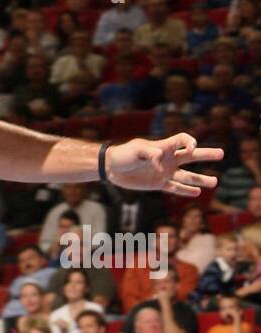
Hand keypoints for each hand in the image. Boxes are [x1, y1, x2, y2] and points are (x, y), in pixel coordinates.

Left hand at [106, 132, 222, 196]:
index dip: (190, 142)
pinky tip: (197, 193)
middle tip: (221, 153)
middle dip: (206, 155)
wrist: (111, 168)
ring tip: (215, 181)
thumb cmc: (123, 155)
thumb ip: (150, 153)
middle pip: (191, 156)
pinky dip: (185, 191)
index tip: (192, 148)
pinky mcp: (158, 183)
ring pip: (187, 176)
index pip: (182, 140)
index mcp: (163, 147)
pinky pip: (175, 188)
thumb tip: (161, 164)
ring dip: (200, 179)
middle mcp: (167, 159)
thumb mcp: (135, 151)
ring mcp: (165, 172)